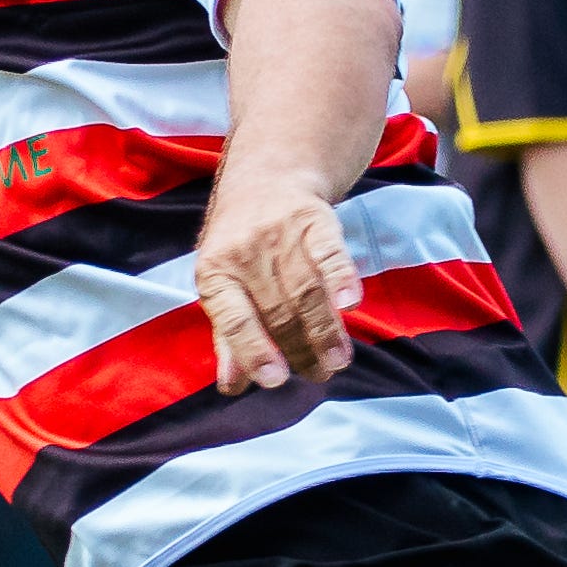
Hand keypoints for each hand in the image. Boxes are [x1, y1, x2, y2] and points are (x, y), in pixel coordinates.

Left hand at [191, 175, 358, 392]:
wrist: (265, 179)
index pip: (233, 318)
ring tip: (338, 360)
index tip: (275, 380)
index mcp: (214, 273)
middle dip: (300, 349)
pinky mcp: (314, 219)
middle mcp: (243, 252)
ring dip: (325, 329)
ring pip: (305, 290)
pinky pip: (330, 254)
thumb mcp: (223, 285)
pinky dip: (342, 279)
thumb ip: (229, 337)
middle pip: (276, 310)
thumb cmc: (240, 249)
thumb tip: (233, 387)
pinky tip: (352, 305)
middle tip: (318, 375)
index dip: (253, 350)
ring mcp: (280, 234)